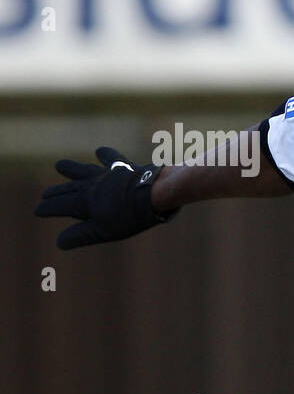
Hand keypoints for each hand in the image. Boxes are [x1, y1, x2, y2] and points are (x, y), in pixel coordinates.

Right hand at [34, 147, 177, 249]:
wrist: (154, 193)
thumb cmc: (130, 216)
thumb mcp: (103, 231)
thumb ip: (81, 236)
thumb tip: (59, 242)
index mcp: (83, 202)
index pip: (59, 206)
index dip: (48, 209)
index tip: (38, 211)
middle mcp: (90, 185)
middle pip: (69, 189)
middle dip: (56, 193)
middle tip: (45, 195)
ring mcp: (106, 175)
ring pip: (84, 171)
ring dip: (71, 169)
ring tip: (60, 165)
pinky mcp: (124, 168)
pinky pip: (111, 159)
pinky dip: (105, 155)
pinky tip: (99, 151)